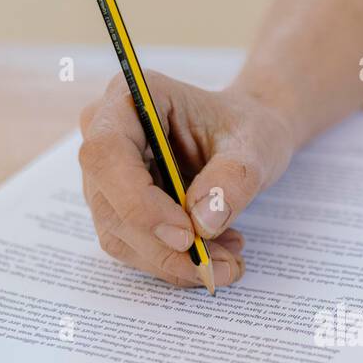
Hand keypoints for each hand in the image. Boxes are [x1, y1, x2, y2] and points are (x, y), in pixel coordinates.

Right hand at [78, 71, 294, 286]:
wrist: (244, 137)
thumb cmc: (246, 128)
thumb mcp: (256, 145)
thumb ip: (233, 179)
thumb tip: (203, 223)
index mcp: (130, 97)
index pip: (108, 154)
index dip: (139, 202)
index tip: (187, 236)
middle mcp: (105, 134)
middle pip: (110, 204)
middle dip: (165, 247)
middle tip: (222, 266)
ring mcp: (106, 176)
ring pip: (121, 236)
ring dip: (175, 261)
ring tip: (230, 261)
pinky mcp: (118, 208)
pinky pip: (136, 248)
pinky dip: (176, 262)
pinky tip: (217, 254)